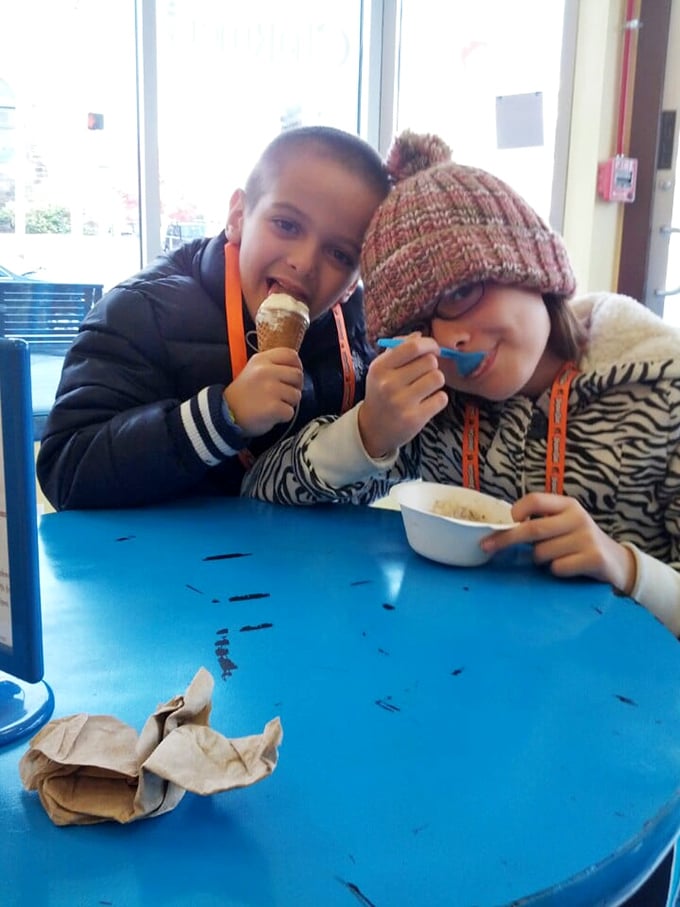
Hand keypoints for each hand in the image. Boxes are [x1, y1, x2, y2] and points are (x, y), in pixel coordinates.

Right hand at [224, 349, 302, 436]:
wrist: (225, 414)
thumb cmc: (242, 394)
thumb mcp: (253, 370)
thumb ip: (272, 365)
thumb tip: (296, 369)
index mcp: (261, 360)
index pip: (290, 354)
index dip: (297, 366)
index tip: (292, 376)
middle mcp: (266, 371)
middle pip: (297, 375)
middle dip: (295, 387)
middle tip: (283, 394)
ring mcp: (270, 389)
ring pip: (296, 395)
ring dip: (288, 403)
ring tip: (273, 405)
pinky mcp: (273, 407)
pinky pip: (290, 412)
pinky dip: (283, 416)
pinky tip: (270, 414)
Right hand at [358, 334, 448, 457]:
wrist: (372, 429)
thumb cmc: (380, 393)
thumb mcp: (381, 370)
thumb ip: (398, 349)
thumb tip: (420, 335)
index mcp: (380, 368)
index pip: (413, 346)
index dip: (429, 344)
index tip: (433, 349)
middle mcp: (389, 384)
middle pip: (430, 361)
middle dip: (431, 366)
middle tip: (424, 374)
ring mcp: (402, 402)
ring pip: (438, 378)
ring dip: (436, 381)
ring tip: (426, 388)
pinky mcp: (415, 418)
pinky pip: (442, 398)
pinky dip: (438, 399)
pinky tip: (427, 402)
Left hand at [480, 492, 636, 594]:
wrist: (618, 563)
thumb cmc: (580, 543)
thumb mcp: (564, 525)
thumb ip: (541, 522)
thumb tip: (502, 529)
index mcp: (568, 505)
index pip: (535, 500)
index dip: (516, 510)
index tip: (506, 522)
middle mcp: (578, 518)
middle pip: (532, 529)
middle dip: (505, 539)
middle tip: (486, 546)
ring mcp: (587, 538)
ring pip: (542, 552)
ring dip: (540, 560)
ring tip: (557, 557)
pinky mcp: (594, 558)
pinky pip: (557, 568)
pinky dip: (556, 571)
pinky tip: (570, 567)